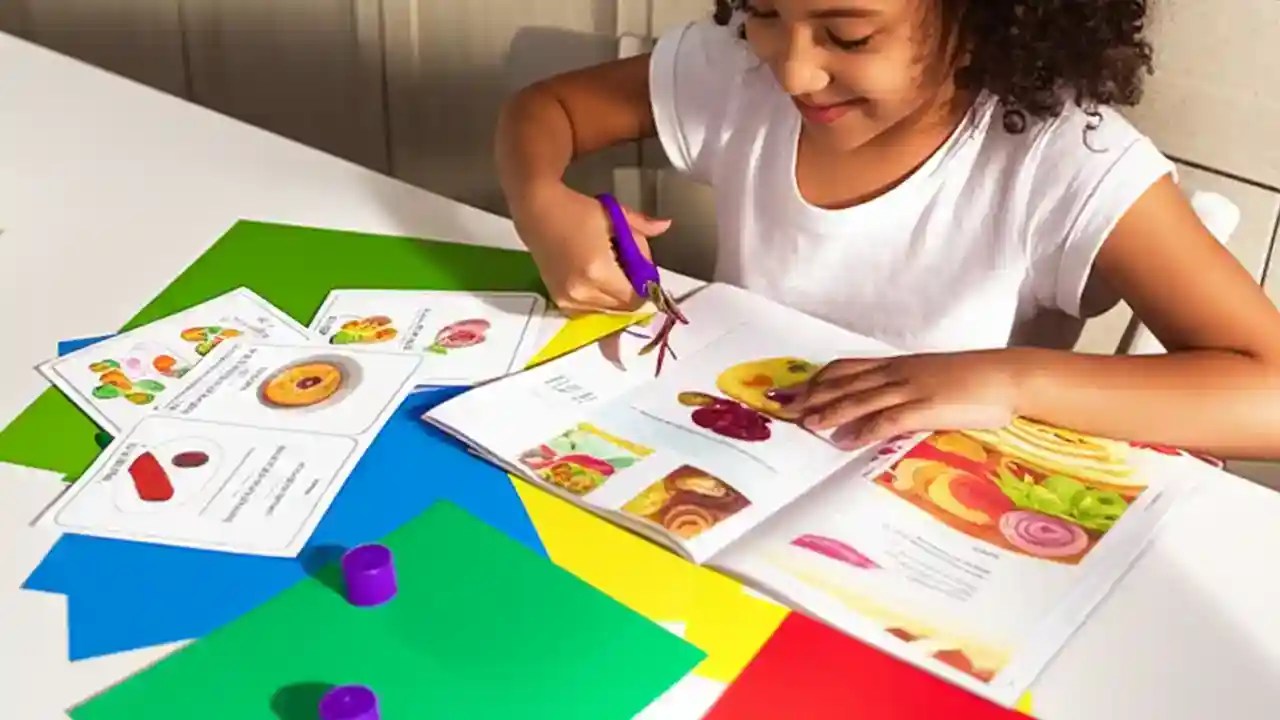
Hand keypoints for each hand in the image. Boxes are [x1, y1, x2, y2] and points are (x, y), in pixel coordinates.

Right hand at [511, 182, 670, 315]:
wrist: (537, 211)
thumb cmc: (577, 210)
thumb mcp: (614, 216)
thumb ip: (642, 229)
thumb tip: (666, 226)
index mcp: (598, 271)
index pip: (636, 297)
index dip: (646, 287)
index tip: (644, 271)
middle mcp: (583, 292)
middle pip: (623, 308)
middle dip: (632, 291)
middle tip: (627, 266)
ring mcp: (569, 300)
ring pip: (608, 311)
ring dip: (616, 296)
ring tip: (608, 269)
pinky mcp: (560, 302)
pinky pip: (591, 310)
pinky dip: (600, 299)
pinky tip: (595, 276)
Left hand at [785, 351, 1023, 448]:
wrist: (1006, 375)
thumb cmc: (972, 379)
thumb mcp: (931, 377)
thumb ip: (904, 387)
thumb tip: (879, 404)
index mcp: (897, 365)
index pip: (846, 369)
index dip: (816, 381)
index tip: (792, 391)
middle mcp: (897, 373)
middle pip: (844, 383)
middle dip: (812, 396)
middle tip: (784, 408)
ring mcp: (911, 389)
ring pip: (860, 398)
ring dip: (830, 412)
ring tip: (806, 424)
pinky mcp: (927, 407)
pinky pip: (889, 419)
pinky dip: (864, 429)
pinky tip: (846, 440)